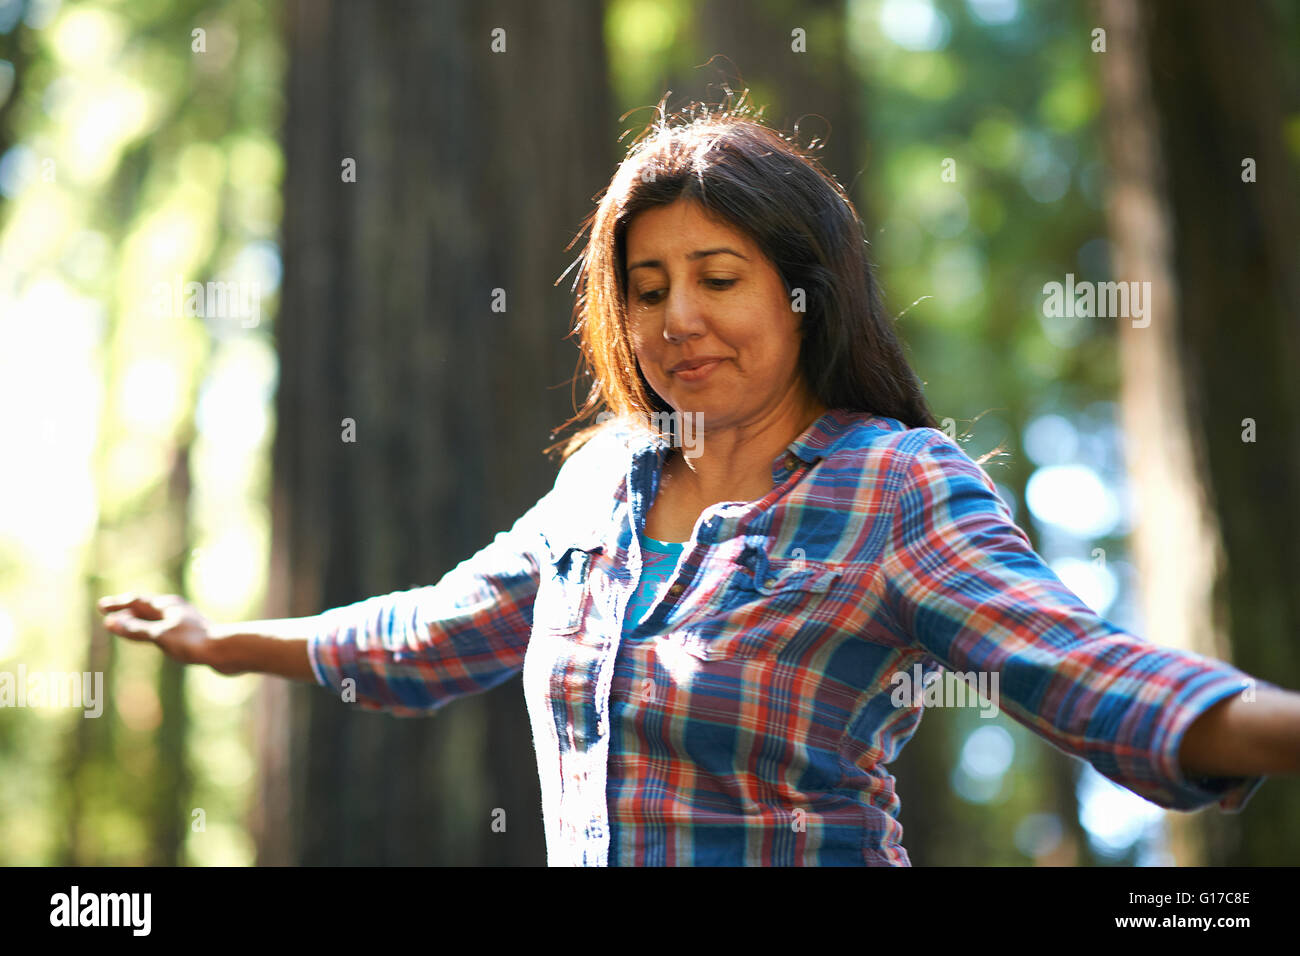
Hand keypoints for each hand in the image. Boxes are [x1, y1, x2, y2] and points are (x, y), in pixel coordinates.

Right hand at [97, 592, 214, 667]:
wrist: (225, 651)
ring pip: (156, 617)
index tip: (102, 607)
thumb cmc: (192, 642)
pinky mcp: (192, 632)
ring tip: (129, 623)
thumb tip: (111, 622)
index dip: (118, 605)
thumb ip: (136, 629)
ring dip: (140, 619)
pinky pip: (165, 627)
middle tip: (110, 613)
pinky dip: (152, 629)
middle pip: (146, 607)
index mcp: (167, 605)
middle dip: (127, 610)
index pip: (137, 602)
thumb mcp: (159, 636)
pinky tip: (156, 636)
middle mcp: (176, 609)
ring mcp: (184, 620)